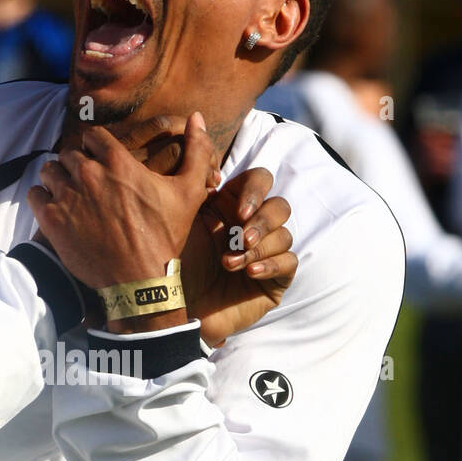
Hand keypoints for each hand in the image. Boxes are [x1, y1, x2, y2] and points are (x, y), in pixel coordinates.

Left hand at [28, 112, 215, 297]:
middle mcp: (89, 173)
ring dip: (58, 180)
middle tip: (87, 185)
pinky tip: (57, 211)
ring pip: (49, 171)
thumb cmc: (164, 238)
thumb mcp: (189, 192)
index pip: (92, 136)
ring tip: (70, 197)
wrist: (139, 282)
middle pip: (69, 153)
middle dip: (77, 165)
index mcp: (118, 161)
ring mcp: (67, 196)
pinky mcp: (51, 219)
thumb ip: (197, 151)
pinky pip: (34, 194)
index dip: (95, 148)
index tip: (99, 162)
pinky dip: (42, 199)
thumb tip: (197, 117)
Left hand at [183, 167, 296, 345]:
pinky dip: (270, 264)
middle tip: (241, 238)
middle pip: (279, 207)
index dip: (255, 191)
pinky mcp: (274, 279)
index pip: (260, 181)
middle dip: (262, 221)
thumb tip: (208, 148)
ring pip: (284, 235)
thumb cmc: (173, 265)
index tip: (238, 211)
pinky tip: (250, 273)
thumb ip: (196, 183)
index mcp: (231, 206)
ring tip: (229, 264)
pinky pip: (289, 262)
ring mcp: (265, 253)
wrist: (172, 312)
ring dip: (258, 247)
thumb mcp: (182, 220)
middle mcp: (251, 226)